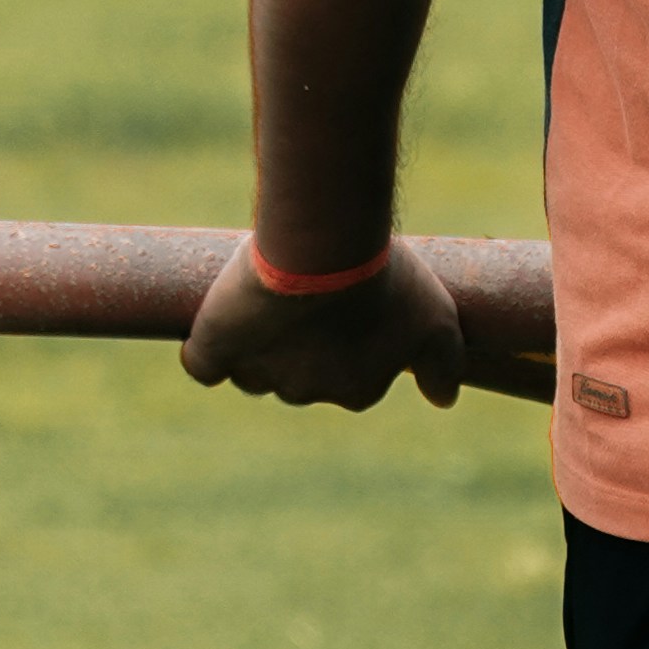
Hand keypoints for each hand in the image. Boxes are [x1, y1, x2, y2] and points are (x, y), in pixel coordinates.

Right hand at [181, 239, 490, 409]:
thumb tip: (444, 400)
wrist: (325, 248)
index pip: (346, 379)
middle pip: (296, 379)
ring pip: (252, 373)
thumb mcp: (436, 318)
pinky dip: (206, 354)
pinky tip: (216, 330)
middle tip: (305, 297)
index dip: (343, 343)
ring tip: (264, 302)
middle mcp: (307, 391)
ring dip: (256, 347)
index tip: (343, 309)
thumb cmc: (386, 280)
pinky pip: (204, 365)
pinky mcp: (217, 348)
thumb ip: (444, 362)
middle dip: (299, 346)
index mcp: (357, 389)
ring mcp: (259, 372)